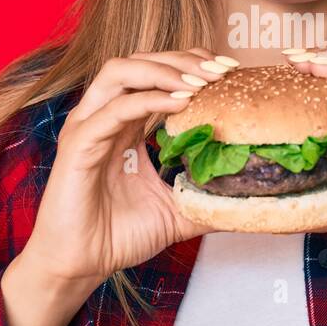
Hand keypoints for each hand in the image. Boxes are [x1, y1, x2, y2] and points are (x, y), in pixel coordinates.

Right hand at [21, 48, 234, 285]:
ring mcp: (87, 127)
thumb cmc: (118, 235)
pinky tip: (179, 103)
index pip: (156, 73)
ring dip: (164, 70)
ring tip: (200, 82)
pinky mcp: (77, 145)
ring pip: (120, 72)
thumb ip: (208, 199)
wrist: (81, 265)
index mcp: (124, 123)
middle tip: (221, 70)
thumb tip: (248, 201)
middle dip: (183, 60)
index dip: (191, 65)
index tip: (229, 71)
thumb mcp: (176, 211)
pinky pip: (113, 110)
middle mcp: (103, 116)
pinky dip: (148, 100)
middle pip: (141, 62)